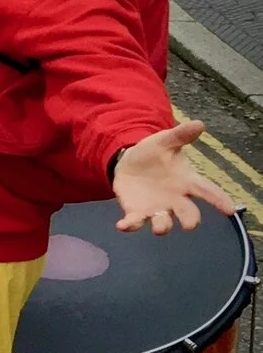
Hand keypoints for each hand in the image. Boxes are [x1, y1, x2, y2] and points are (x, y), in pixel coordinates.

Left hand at [113, 120, 234, 233]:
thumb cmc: (153, 153)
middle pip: (188, 213)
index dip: (219, 200)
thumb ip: (180, 135)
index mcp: (186, 181)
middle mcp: (175, 199)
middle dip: (190, 220)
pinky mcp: (136, 211)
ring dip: (162, 226)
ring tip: (160, 228)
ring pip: (163, 222)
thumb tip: (198, 124)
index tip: (230, 210)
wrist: (128, 161)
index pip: (207, 190)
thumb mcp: (164, 141)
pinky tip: (122, 225)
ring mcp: (156, 208)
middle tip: (190, 226)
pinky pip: (135, 222)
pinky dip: (130, 225)